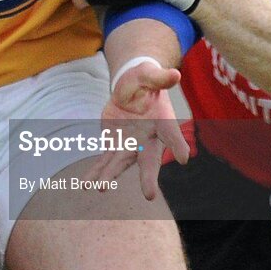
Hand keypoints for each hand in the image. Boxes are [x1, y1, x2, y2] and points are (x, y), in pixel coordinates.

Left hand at [85, 60, 189, 200]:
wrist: (131, 87)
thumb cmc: (145, 80)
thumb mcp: (150, 74)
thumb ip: (160, 77)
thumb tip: (175, 74)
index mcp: (162, 123)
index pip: (171, 134)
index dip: (178, 145)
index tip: (184, 157)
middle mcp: (147, 139)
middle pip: (149, 160)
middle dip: (148, 176)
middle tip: (149, 194)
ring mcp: (129, 145)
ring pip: (121, 163)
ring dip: (111, 175)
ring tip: (101, 188)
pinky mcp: (113, 145)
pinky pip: (104, 160)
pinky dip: (96, 172)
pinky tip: (86, 184)